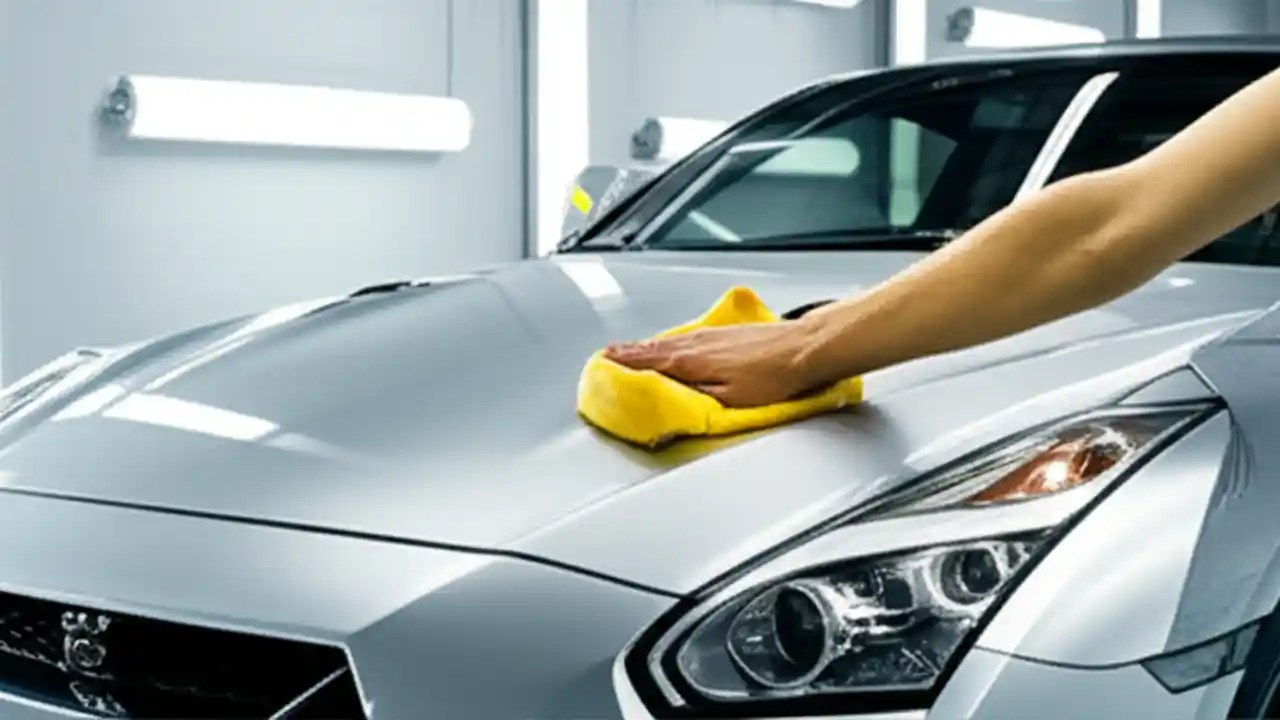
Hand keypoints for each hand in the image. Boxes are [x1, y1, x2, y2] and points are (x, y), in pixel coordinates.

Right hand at [603, 321, 823, 407]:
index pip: (648, 362)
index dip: (624, 363)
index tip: (603, 363)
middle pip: (654, 348)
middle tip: (609, 355)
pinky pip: (686, 338)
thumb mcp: (728, 399)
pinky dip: (670, 342)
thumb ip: (694, 398)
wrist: (805, 348)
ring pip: (670, 341)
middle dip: (629, 353)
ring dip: (648, 347)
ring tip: (632, 350)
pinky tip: (673, 345)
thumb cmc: (772, 377)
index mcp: (691, 360)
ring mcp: (712, 335)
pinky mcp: (726, 334)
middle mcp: (697, 343)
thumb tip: (667, 398)